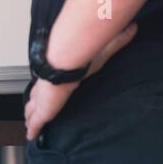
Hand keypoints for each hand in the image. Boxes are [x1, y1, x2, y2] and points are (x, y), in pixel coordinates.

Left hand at [24, 22, 136, 140]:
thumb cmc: (81, 56)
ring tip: (29, 123)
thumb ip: (118, 40)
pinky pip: (36, 122)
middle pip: (37, 95)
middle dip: (34, 102)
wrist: (65, 60)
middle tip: (31, 109)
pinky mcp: (43, 110)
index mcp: (58, 73)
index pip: (51, 81)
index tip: (46, 89)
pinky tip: (32, 136)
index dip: (47, 86)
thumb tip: (133, 27)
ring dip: (31, 115)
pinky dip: (34, 129)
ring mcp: (43, 99)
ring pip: (33, 109)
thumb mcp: (103, 50)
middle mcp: (48, 86)